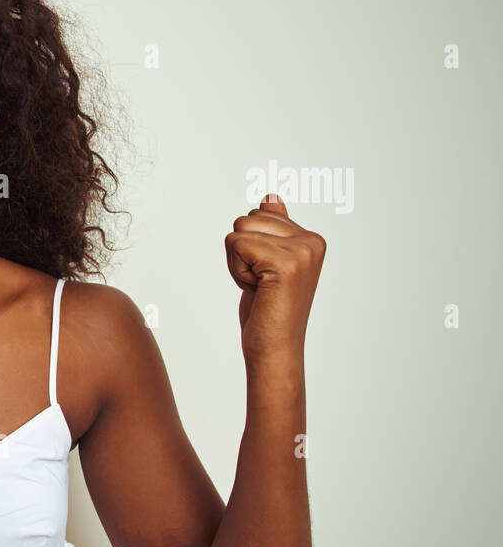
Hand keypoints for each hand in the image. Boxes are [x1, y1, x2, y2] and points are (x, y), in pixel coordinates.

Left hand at [225, 195, 325, 363]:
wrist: (275, 349)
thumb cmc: (269, 311)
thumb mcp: (267, 263)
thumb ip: (273, 229)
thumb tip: (269, 197)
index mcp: (311, 239)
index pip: (258, 215)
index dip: (249, 247)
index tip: (266, 275)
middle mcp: (312, 241)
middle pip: (247, 219)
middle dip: (241, 252)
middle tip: (261, 282)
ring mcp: (302, 251)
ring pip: (239, 230)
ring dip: (237, 262)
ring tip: (259, 286)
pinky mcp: (285, 263)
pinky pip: (236, 244)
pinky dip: (236, 270)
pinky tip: (256, 290)